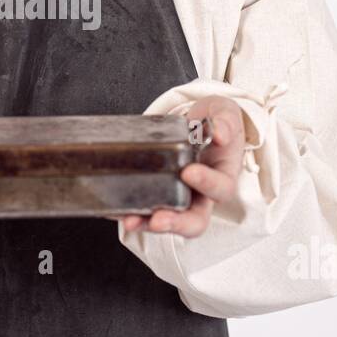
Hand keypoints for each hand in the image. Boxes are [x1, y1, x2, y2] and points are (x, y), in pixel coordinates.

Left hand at [115, 97, 244, 237]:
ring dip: (146, 223)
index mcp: (222, 177)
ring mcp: (177, 197)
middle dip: (176, 223)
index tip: (188, 172)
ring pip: (166, 220)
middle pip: (194, 221)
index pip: (220, 189)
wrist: (198, 123)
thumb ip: (225, 120)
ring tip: (130, 220)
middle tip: (158, 219)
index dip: (206, 184)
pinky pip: (143, 209)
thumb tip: (220, 134)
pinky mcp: (157, 194)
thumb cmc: (213, 123)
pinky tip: (112, 209)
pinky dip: (127, 211)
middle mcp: (201, 195)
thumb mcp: (224, 113)